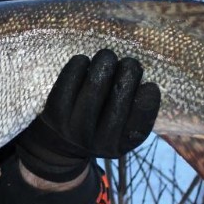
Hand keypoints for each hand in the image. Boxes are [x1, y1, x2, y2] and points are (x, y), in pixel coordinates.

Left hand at [17, 49, 160, 181]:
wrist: (58, 146)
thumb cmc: (98, 128)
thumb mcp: (120, 130)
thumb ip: (134, 111)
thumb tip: (144, 82)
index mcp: (119, 146)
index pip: (140, 125)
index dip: (148, 102)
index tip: (149, 85)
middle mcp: (97, 141)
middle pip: (119, 99)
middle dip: (129, 73)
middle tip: (130, 64)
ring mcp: (74, 127)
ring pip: (95, 85)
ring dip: (105, 63)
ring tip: (108, 57)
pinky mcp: (55, 113)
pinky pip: (69, 81)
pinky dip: (79, 65)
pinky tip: (84, 61)